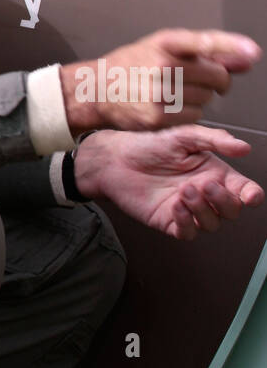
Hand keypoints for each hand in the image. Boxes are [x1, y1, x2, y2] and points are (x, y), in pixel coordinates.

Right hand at [60, 29, 260, 133]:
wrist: (98, 89)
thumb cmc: (133, 65)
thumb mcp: (163, 47)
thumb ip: (206, 51)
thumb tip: (246, 58)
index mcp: (165, 42)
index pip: (205, 42)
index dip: (232, 47)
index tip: (252, 52)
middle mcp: (163, 65)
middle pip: (217, 76)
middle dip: (217, 80)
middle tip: (201, 79)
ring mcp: (161, 92)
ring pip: (208, 98)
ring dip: (200, 97)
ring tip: (174, 91)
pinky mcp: (160, 116)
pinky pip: (195, 116)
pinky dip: (188, 113)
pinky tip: (169, 105)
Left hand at [73, 125, 263, 238]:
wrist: (117, 159)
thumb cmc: (149, 145)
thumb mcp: (184, 136)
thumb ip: (215, 140)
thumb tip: (244, 148)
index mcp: (214, 173)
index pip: (242, 190)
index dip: (251, 195)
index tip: (251, 195)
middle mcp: (205, 193)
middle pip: (231, 210)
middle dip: (224, 201)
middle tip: (205, 185)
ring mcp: (189, 209)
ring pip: (212, 224)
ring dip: (202, 210)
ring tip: (184, 190)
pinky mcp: (170, 221)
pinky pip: (188, 232)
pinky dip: (186, 221)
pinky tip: (175, 204)